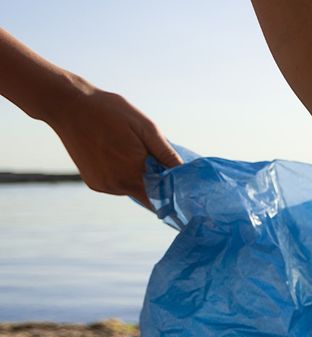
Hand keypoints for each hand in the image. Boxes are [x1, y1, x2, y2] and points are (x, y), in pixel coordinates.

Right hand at [45, 88, 180, 205]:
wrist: (68, 106)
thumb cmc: (109, 111)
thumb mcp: (145, 127)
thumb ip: (165, 152)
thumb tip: (183, 171)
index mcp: (134, 172)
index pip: (162, 197)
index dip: (173, 192)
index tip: (181, 184)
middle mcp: (118, 185)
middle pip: (148, 195)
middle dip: (157, 183)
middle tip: (156, 160)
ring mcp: (104, 186)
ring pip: (133, 190)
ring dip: (138, 177)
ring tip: (131, 151)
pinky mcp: (93, 183)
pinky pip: (117, 186)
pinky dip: (123, 176)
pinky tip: (116, 155)